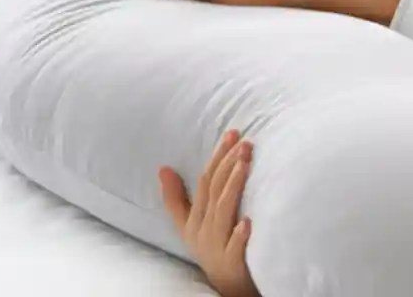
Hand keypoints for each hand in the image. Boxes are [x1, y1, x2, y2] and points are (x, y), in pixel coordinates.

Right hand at [160, 129, 259, 296]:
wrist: (222, 284)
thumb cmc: (208, 247)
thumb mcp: (187, 224)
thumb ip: (175, 197)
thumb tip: (163, 167)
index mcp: (196, 216)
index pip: (206, 180)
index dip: (218, 155)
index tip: (233, 132)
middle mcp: (204, 228)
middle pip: (214, 191)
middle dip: (228, 164)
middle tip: (244, 141)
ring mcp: (217, 245)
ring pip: (223, 213)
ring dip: (234, 186)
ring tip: (245, 164)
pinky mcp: (232, 262)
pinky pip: (234, 248)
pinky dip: (240, 235)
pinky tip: (249, 221)